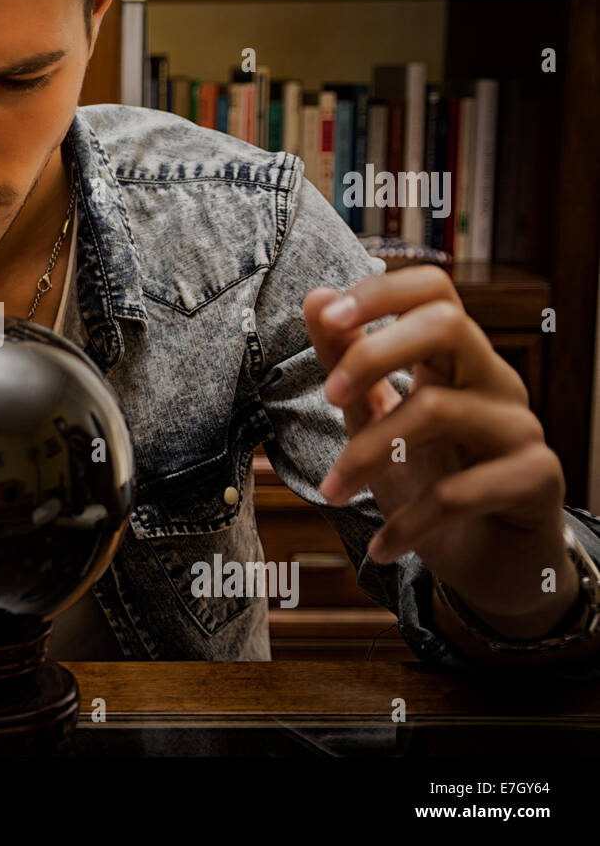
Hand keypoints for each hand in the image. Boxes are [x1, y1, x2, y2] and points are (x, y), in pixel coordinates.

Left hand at [302, 265, 569, 624]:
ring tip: (332, 491)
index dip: (381, 292)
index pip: (434, 290)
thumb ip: (347, 364)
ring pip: (438, 410)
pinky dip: (410, 522)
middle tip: (329, 397)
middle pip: (447, 325)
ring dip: (368, 454)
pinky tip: (383, 547)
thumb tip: (315, 298)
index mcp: (454, 359)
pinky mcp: (537, 479)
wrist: (491, 563)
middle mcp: (493, 381)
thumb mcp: (375, 420)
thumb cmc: (431, 480)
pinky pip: (463, 490)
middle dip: (374, 353)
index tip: (326, 317)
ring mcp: (521, 426)